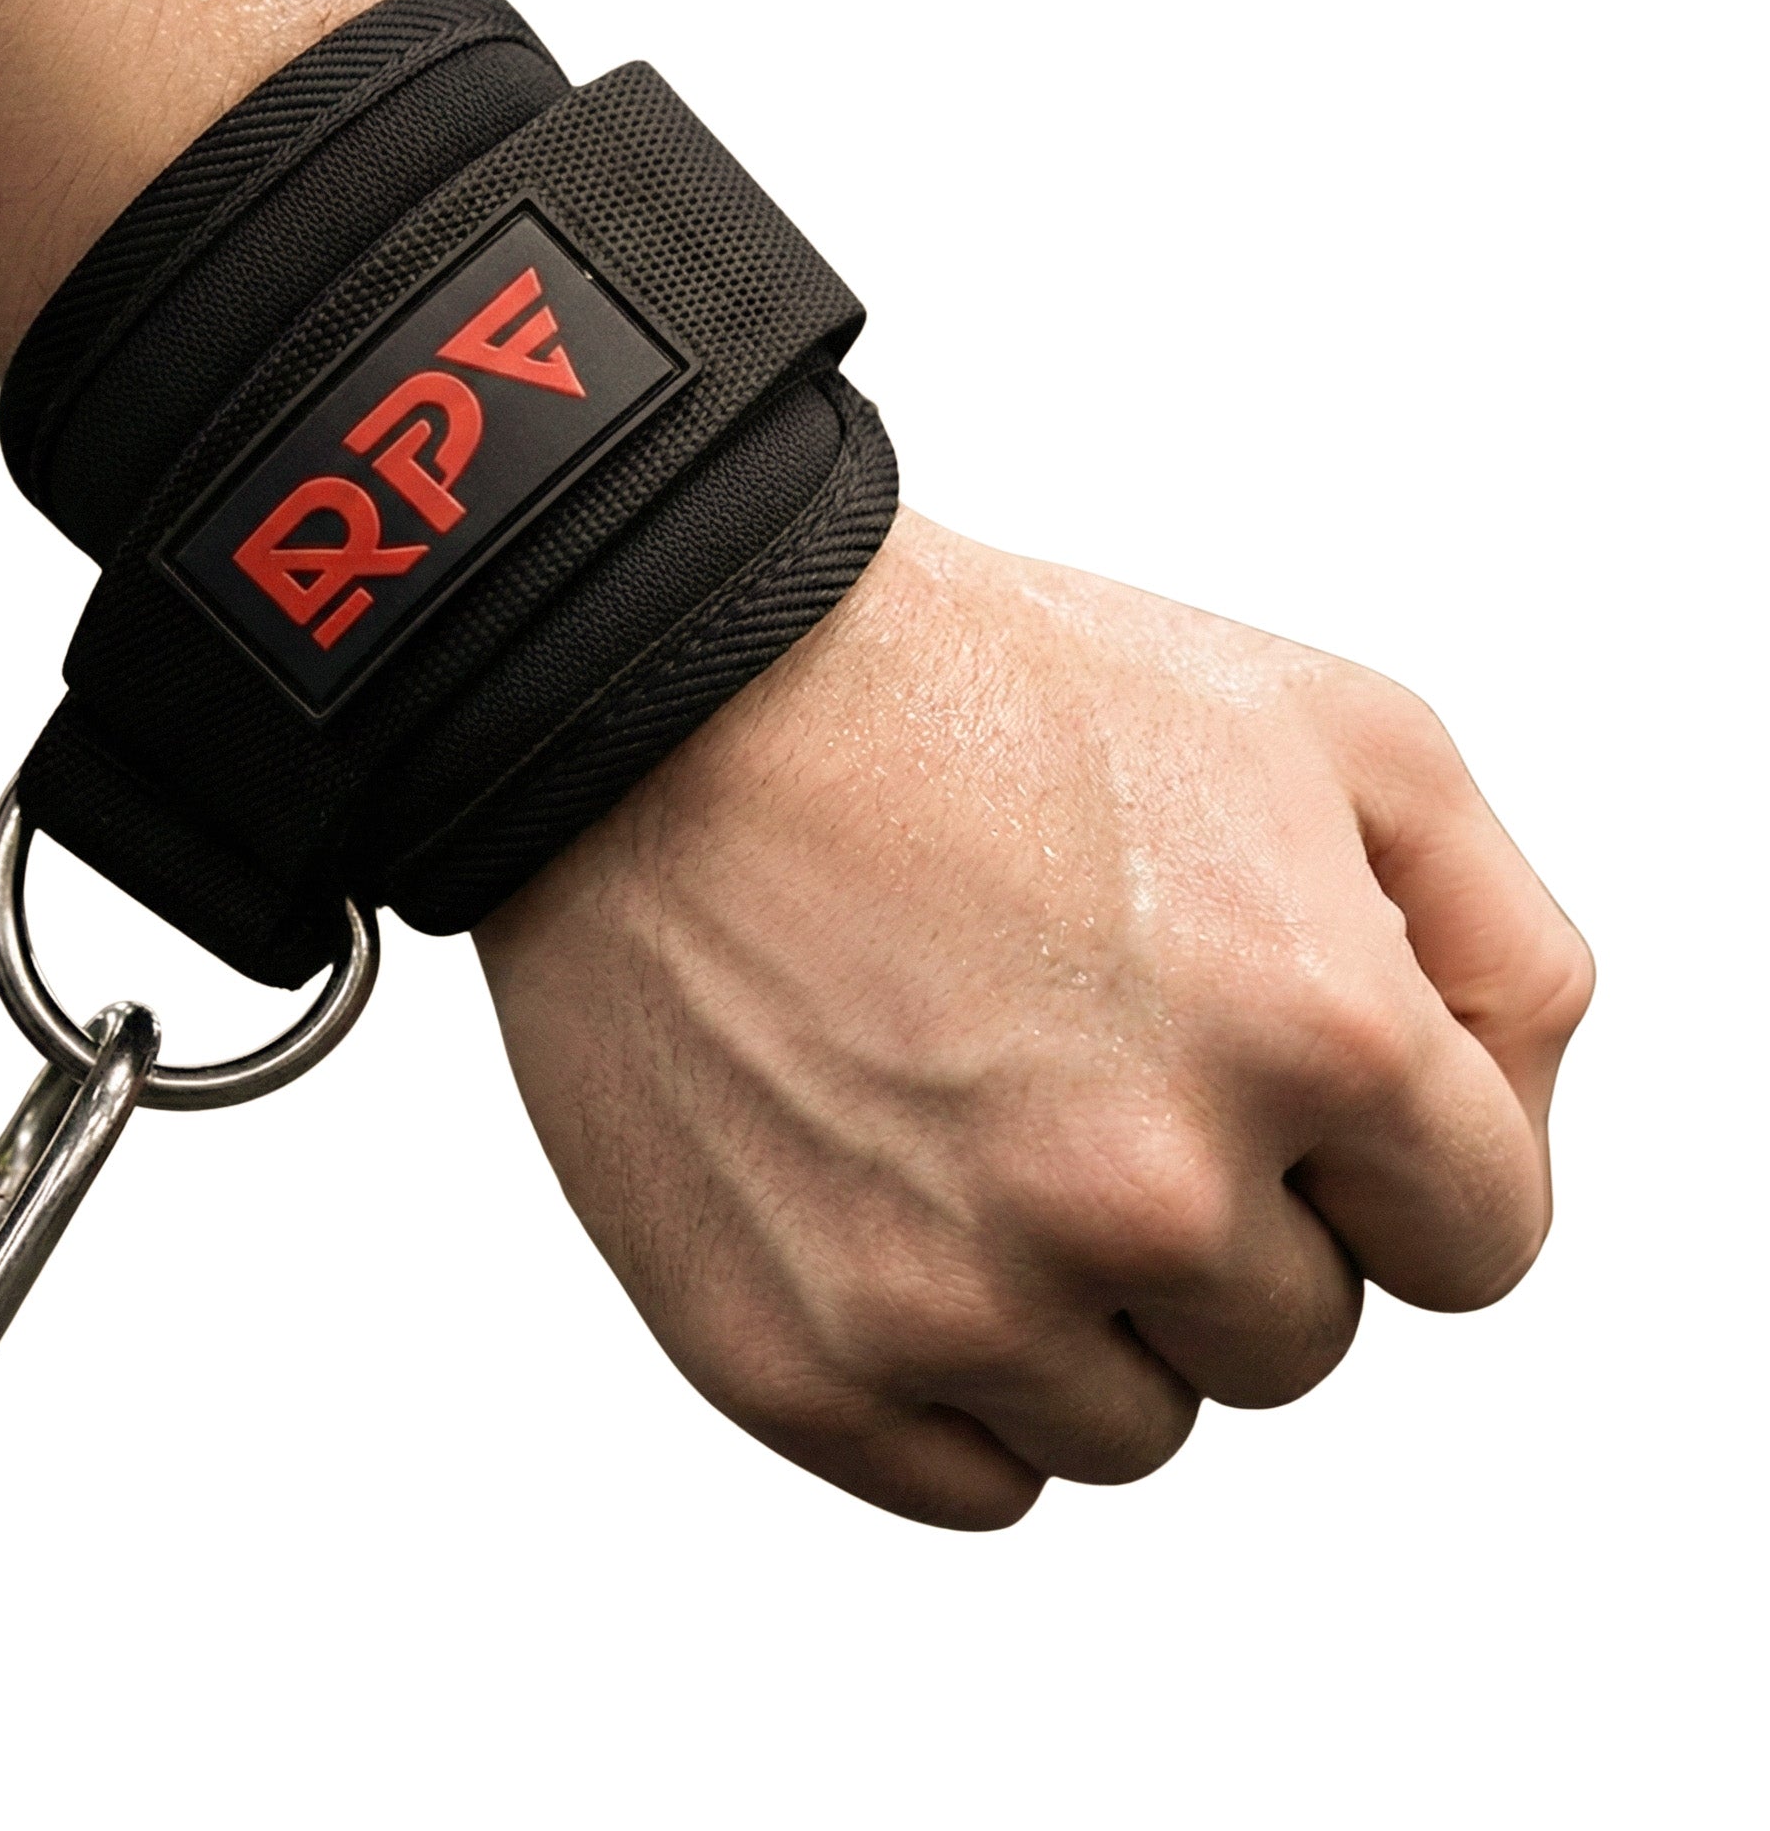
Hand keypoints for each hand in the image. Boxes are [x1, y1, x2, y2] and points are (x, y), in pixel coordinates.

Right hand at [474, 510, 1592, 1527]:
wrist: (669, 697)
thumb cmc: (986, 694)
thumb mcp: (1334, 728)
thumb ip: (1504, 951)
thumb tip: (1501, 1133)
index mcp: (1314, 1028)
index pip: (1481, 1243)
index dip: (1395, 1162)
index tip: (1287, 1090)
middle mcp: (1142, 1188)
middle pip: (1296, 1341)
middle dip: (1235, 1222)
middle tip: (1093, 1060)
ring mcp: (955, 1293)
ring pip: (1136, 1425)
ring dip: (1096, 1309)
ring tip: (985, 1120)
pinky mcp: (798, 1363)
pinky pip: (979, 1479)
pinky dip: (966, 1378)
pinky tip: (908, 1210)